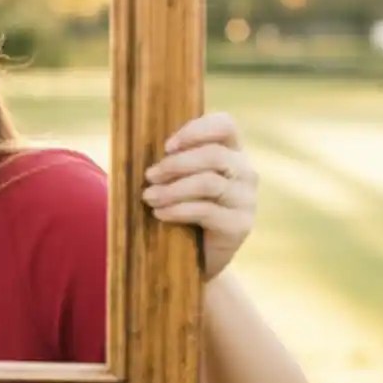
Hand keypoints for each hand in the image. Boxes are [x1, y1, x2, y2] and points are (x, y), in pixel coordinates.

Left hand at [142, 112, 256, 280]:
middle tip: (149, 176)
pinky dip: (177, 210)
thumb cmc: (180, 207)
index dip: (196, 130)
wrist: (193, 257)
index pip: (225, 125)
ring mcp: (246, 199)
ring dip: (172, 189)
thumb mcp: (176, 178)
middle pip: (214, 155)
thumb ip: (170, 157)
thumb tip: (137, 139)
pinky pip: (206, 210)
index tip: (166, 146)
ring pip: (208, 183)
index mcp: (231, 151)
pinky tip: (159, 214)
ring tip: (148, 197)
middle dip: (175, 163)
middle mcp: (244, 172)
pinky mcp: (240, 225)